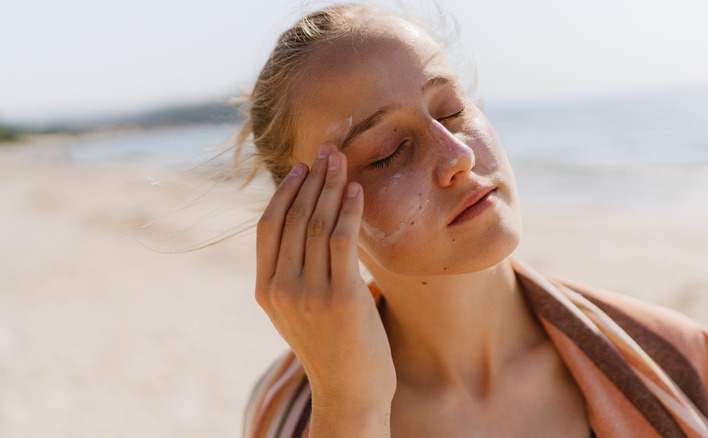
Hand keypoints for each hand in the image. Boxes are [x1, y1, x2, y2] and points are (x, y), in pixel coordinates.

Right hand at [254, 144, 395, 418]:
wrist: (351, 392)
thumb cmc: (332, 347)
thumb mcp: (300, 311)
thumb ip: (294, 274)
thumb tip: (306, 230)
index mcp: (266, 289)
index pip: (268, 226)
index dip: (285, 191)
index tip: (303, 165)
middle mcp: (280, 288)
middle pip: (293, 217)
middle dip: (312, 177)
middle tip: (328, 146)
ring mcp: (308, 293)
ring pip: (317, 223)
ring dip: (331, 185)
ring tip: (343, 158)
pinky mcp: (339, 297)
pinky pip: (341, 241)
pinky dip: (348, 211)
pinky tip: (355, 190)